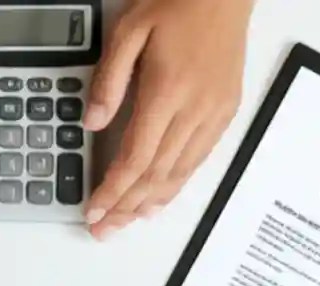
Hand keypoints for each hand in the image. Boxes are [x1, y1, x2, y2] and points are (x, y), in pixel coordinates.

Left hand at [82, 0, 252, 238]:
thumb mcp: (130, 29)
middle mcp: (194, 109)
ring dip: (151, 202)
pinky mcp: (225, 112)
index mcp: (167, 91)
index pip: (135, 158)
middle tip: (104, 228)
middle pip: (155, 174)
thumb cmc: (180, 1)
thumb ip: (109, 79)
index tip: (94, 209)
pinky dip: (177, 183)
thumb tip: (94, 121)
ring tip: (128, 220)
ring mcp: (214, 113)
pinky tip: (161, 196)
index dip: (113, 190)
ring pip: (180, 173)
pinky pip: (199, 159)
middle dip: (126, 207)